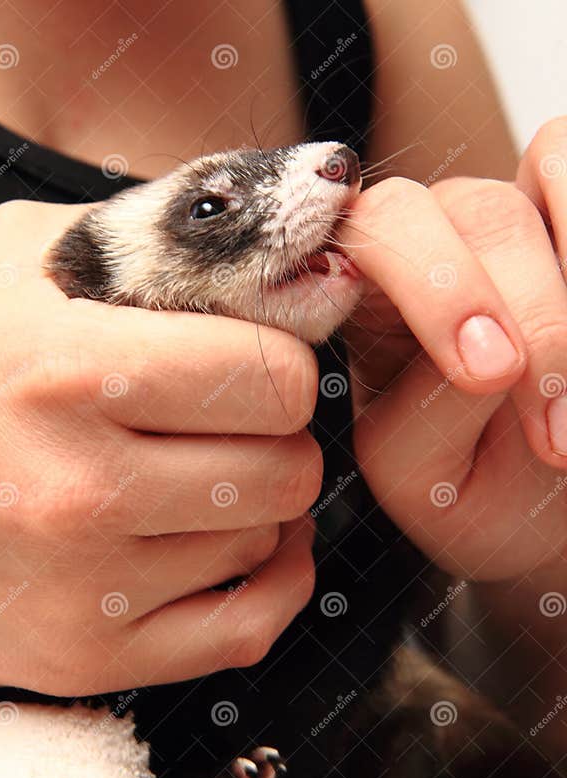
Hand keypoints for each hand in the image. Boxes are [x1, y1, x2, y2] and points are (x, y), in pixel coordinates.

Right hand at [0, 200, 318, 695]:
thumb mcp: (24, 261)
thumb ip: (147, 244)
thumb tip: (276, 258)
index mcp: (63, 374)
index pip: (271, 377)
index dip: (282, 360)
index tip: (253, 358)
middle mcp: (74, 493)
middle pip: (284, 470)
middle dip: (278, 436)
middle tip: (234, 420)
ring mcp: (79, 591)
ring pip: (266, 543)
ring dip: (254, 504)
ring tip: (198, 472)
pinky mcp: (85, 657)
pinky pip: (245, 634)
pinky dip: (269, 586)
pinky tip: (241, 542)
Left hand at [339, 121, 566, 581]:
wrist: (543, 495)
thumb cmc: (473, 492)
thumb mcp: (430, 481)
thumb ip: (431, 410)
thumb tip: (499, 347)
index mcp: (354, 308)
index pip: (353, 240)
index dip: (430, 287)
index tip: (489, 377)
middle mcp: (411, 251)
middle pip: (422, 213)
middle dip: (494, 303)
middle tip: (549, 418)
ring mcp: (485, 222)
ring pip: (504, 205)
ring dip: (553, 307)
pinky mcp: (555, 205)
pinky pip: (565, 160)